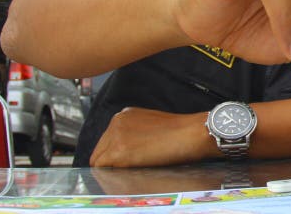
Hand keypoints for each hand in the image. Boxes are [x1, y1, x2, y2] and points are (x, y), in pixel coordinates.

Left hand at [90, 107, 211, 166]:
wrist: (191, 133)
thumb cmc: (181, 132)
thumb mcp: (152, 125)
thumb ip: (135, 133)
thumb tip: (128, 150)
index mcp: (124, 115)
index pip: (106, 141)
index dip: (116, 154)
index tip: (128, 161)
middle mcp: (116, 122)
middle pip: (100, 150)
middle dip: (111, 162)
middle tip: (130, 169)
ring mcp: (115, 136)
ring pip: (99, 161)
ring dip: (112, 169)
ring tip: (134, 170)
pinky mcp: (118, 152)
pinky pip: (103, 169)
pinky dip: (113, 175)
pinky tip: (131, 172)